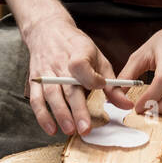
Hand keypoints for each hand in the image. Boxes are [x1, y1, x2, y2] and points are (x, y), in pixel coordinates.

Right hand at [25, 15, 133, 137]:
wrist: (48, 31)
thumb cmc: (77, 47)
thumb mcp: (98, 58)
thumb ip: (111, 83)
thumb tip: (126, 105)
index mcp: (78, 53)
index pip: (81, 65)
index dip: (91, 78)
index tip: (100, 86)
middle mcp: (60, 63)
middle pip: (69, 87)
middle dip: (77, 109)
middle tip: (85, 128)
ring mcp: (46, 72)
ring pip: (52, 95)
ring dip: (60, 114)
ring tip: (70, 130)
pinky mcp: (35, 80)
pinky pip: (36, 99)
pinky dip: (42, 115)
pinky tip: (51, 129)